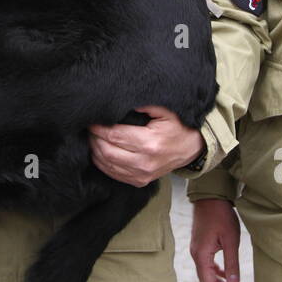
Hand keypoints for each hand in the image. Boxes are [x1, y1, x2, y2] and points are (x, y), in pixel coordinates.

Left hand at [88, 105, 204, 187]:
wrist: (192, 149)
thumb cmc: (178, 128)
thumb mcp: (165, 111)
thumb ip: (144, 104)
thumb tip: (121, 100)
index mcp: (149, 143)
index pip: (115, 136)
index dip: (99, 128)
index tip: (92, 120)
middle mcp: (144, 162)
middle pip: (107, 152)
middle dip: (94, 139)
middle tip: (90, 128)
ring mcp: (141, 175)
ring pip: (107, 164)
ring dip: (96, 151)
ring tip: (93, 138)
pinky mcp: (139, 181)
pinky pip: (114, 174)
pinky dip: (103, 163)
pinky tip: (100, 152)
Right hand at [191, 198, 240, 281]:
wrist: (210, 197)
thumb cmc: (221, 216)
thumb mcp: (231, 240)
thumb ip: (232, 263)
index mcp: (201, 255)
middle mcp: (196, 254)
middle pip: (206, 281)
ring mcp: (197, 249)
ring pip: (207, 273)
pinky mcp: (201, 244)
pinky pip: (207, 264)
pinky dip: (217, 273)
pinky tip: (226, 276)